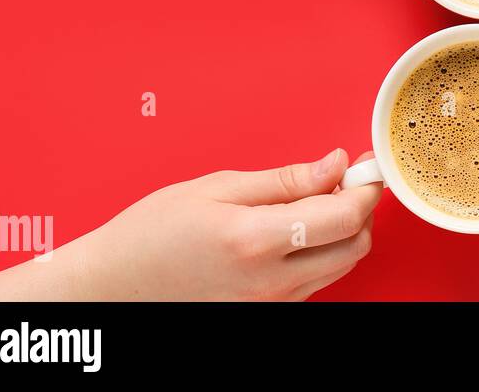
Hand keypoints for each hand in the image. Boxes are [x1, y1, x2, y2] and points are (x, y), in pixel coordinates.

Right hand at [0, 149, 383, 300]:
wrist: (113, 288)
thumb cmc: (150, 235)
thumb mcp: (215, 188)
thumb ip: (284, 179)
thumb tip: (334, 165)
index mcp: (255, 240)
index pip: (346, 217)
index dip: (365, 187)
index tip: (365, 166)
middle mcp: (270, 280)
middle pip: (355, 247)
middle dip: (361, 210)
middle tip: (344, 181)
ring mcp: (271, 303)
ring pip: (339, 266)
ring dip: (343, 233)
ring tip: (314, 202)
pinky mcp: (267, 312)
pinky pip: (315, 282)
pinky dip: (321, 254)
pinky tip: (296, 231)